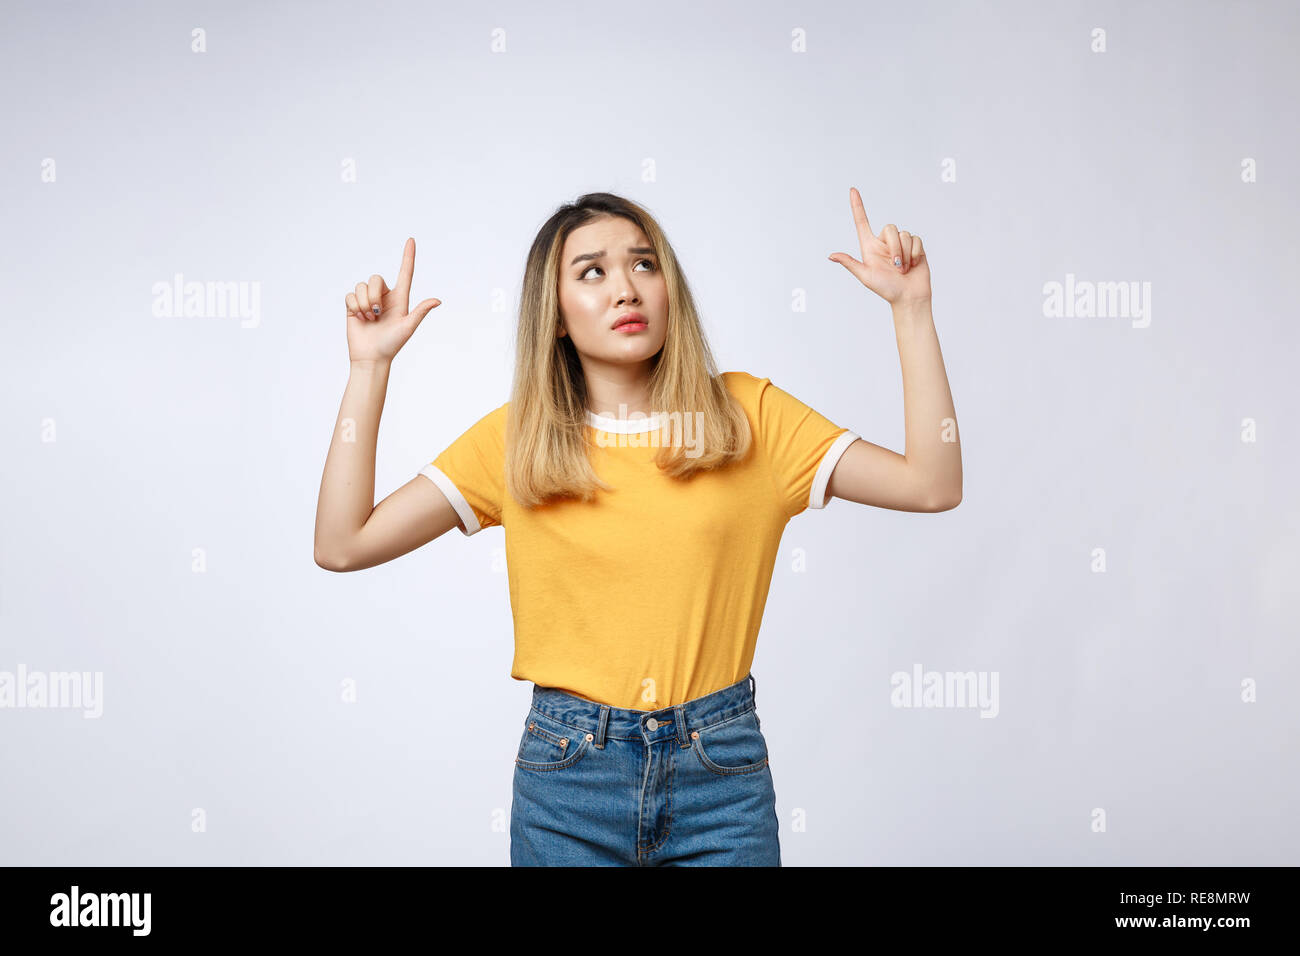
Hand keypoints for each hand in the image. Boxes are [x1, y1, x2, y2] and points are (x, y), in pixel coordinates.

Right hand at [344, 238, 441, 363]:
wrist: (371, 358)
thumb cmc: (391, 345)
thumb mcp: (408, 327)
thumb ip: (420, 312)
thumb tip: (437, 301)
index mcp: (400, 299)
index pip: (405, 273)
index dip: (408, 256)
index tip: (411, 240)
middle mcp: (384, 297)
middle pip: (376, 278)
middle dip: (374, 296)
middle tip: (377, 314)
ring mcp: (368, 300)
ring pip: (362, 286)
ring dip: (364, 304)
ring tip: (369, 319)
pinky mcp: (353, 306)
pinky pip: (350, 294)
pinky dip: (355, 307)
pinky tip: (359, 319)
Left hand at [828, 187, 930, 306]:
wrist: (909, 297)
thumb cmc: (887, 289)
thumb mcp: (866, 276)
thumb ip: (850, 264)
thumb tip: (831, 255)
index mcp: (869, 247)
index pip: (862, 222)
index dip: (857, 206)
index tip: (852, 190)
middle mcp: (884, 242)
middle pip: (890, 228)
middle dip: (895, 248)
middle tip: (895, 267)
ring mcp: (900, 244)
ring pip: (904, 234)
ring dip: (905, 254)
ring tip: (903, 269)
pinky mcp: (915, 246)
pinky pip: (916, 239)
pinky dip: (915, 254)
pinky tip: (913, 264)